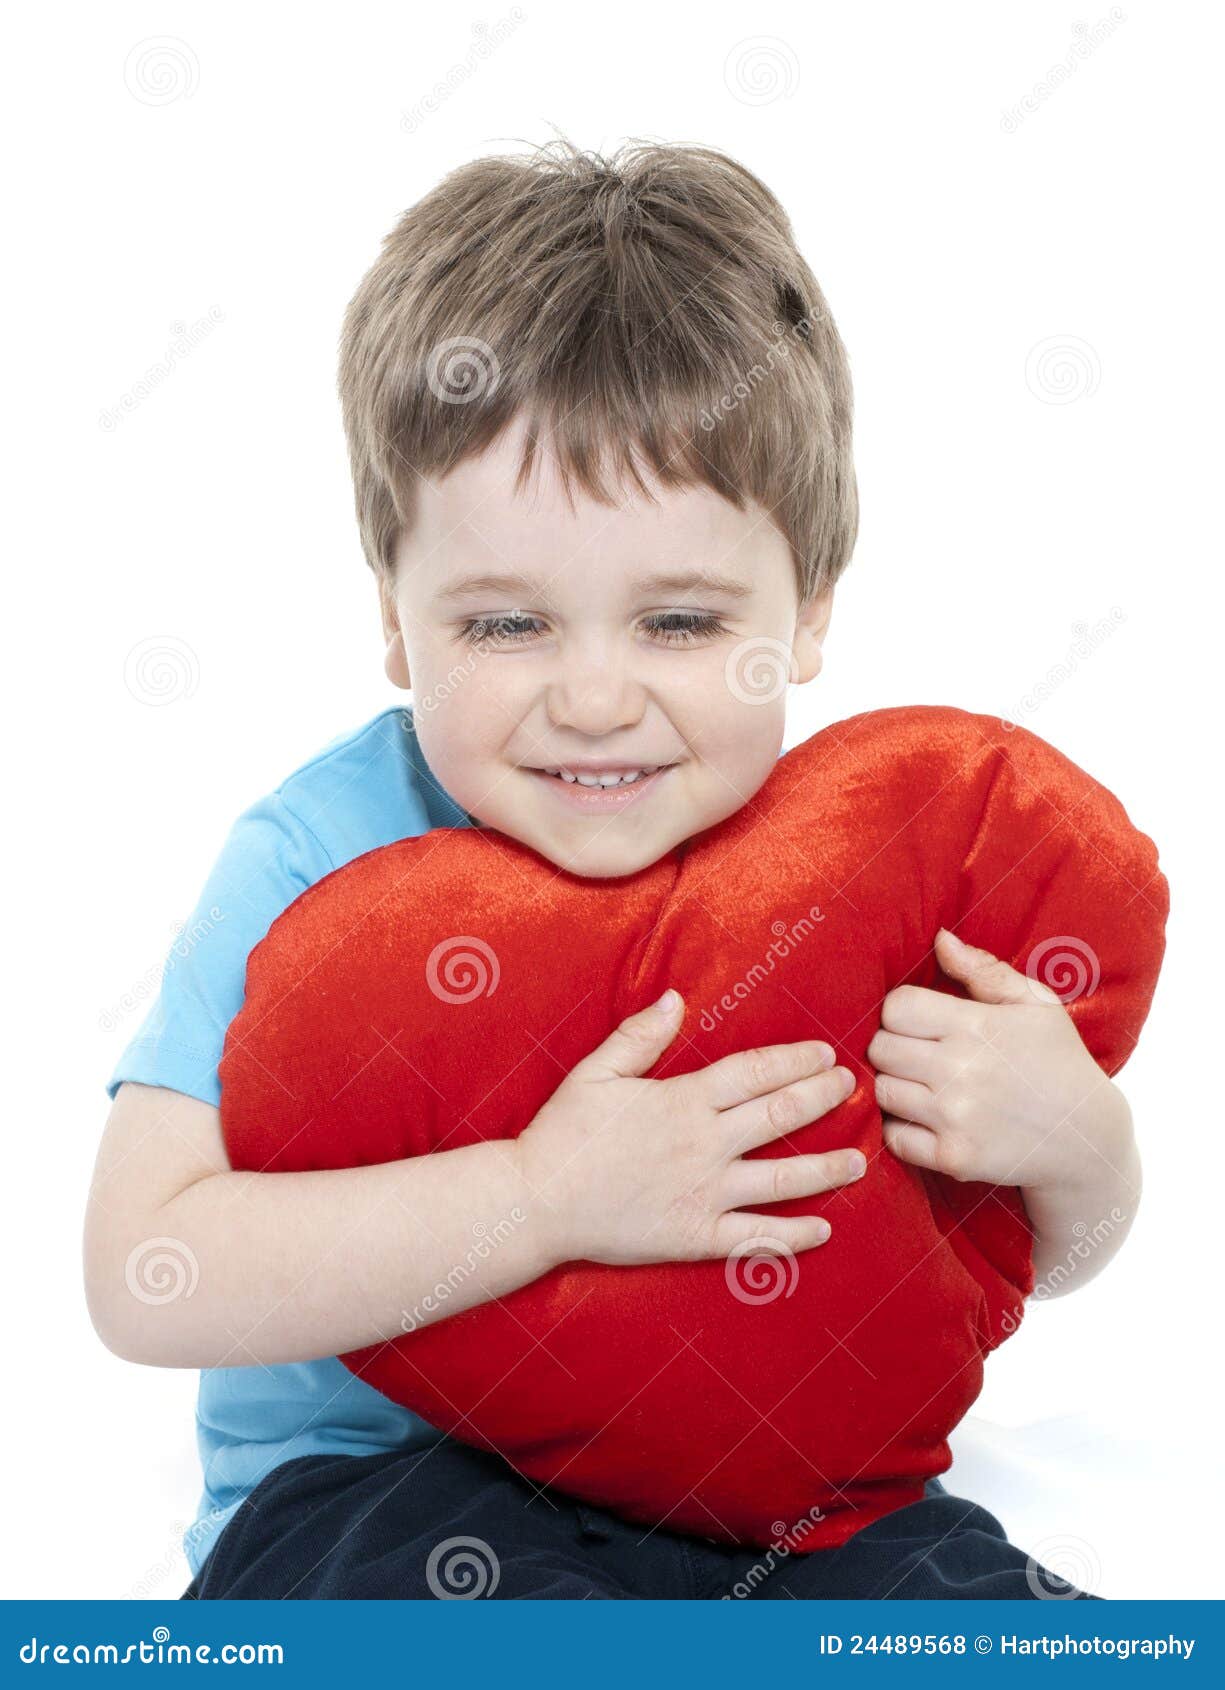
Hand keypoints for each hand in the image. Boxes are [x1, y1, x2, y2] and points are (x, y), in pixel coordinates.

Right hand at [515, 990, 863, 1267]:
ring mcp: (706, 1194)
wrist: (536, 1203)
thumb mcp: (594, 1072)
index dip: (795, 1060)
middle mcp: (705, 1146)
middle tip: (853, 1087)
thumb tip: (677, 999)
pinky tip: (824, 1228)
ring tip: (860, 1159)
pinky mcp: (697, 1237)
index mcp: (683, 1101)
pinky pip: (758, 1238)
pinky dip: (795, 1234)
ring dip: (826, 1168)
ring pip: (783, 1179)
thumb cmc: (562, 1133)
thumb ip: (639, 1036)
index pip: (755, 1072)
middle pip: (780, 1115)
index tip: (825, 1052)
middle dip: (822, 1098)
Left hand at [867, 928, 1130, 1192]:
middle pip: (880, 1048)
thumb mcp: (1036, 1005)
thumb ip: (984, 970)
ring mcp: (956, 1117)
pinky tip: (923, 1119)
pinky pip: (894, 1137)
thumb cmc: (1059, 1062)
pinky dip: (900, 1129)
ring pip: (882, 1091)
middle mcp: (961, 1070)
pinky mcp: (953, 1158)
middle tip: (915, 1054)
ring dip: (894, 1086)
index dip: (902, 1011)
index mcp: (977, 1027)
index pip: (896, 1007)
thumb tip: (939, 939)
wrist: (1090, 1140)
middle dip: (892, 1047)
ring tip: (919, 1084)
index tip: (919, 1022)